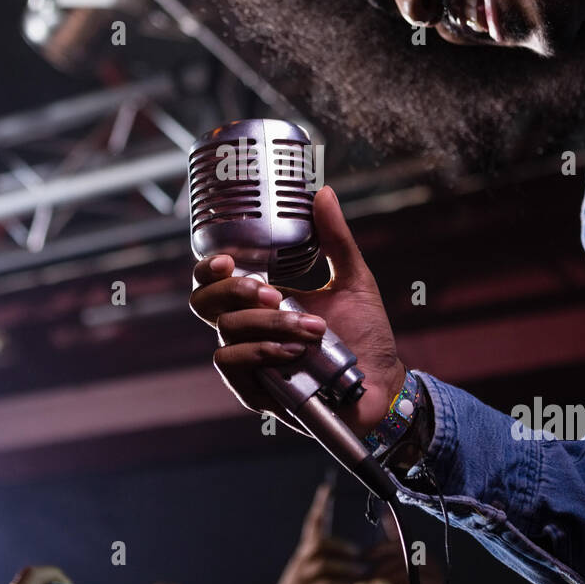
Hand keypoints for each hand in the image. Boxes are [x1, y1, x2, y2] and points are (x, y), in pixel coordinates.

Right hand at [190, 186, 404, 435]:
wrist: (382, 383)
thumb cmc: (366, 335)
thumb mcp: (354, 280)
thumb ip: (336, 239)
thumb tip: (323, 192)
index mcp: (261, 300)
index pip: (213, 280)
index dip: (207, 267)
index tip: (228, 259)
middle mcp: (246, 328)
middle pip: (203, 302)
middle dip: (235, 290)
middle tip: (272, 291)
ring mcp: (247, 360)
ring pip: (226, 330)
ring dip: (269, 324)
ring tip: (313, 330)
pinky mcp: (252, 391)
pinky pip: (231, 364)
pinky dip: (261, 352)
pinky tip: (293, 352)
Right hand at [269, 482, 368, 583]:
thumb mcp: (314, 567)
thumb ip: (332, 558)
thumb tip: (362, 555)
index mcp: (306, 551)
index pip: (312, 523)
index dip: (319, 505)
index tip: (327, 488)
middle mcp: (302, 560)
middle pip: (317, 543)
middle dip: (339, 545)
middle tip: (358, 551)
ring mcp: (302, 576)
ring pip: (323, 565)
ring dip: (345, 567)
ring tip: (361, 572)